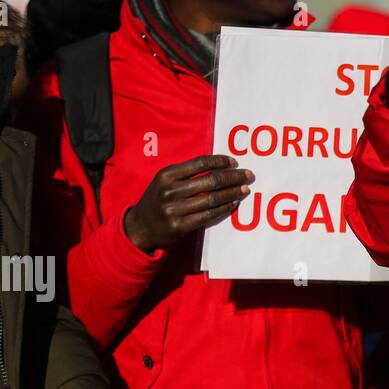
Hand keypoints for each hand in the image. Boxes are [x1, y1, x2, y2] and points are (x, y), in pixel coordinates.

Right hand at [123, 155, 252, 253]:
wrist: (140, 227)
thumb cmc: (158, 199)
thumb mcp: (165, 180)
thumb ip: (186, 172)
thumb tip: (220, 165)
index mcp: (167, 175)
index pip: (200, 163)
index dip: (220, 161)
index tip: (234, 162)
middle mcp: (170, 191)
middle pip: (210, 180)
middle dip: (233, 177)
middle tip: (248, 175)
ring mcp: (174, 210)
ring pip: (212, 198)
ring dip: (233, 193)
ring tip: (245, 189)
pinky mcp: (180, 226)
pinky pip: (208, 215)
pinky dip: (224, 208)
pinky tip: (234, 203)